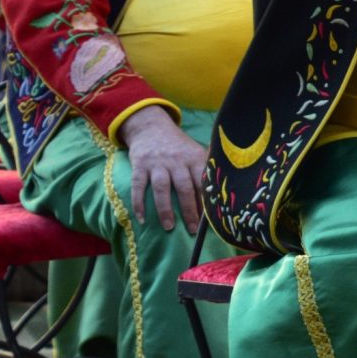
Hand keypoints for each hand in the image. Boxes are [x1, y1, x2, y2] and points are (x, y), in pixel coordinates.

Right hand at [119, 107, 207, 234]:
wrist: (151, 127)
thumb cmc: (178, 146)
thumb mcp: (195, 151)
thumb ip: (205, 169)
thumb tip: (217, 195)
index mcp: (195, 158)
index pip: (203, 182)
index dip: (206, 201)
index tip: (209, 220)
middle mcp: (177, 161)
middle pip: (185, 187)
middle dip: (189, 210)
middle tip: (192, 230)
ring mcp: (157, 163)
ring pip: (162, 188)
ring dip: (165, 209)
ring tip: (169, 227)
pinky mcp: (140, 165)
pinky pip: (138, 186)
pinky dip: (139, 203)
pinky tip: (141, 218)